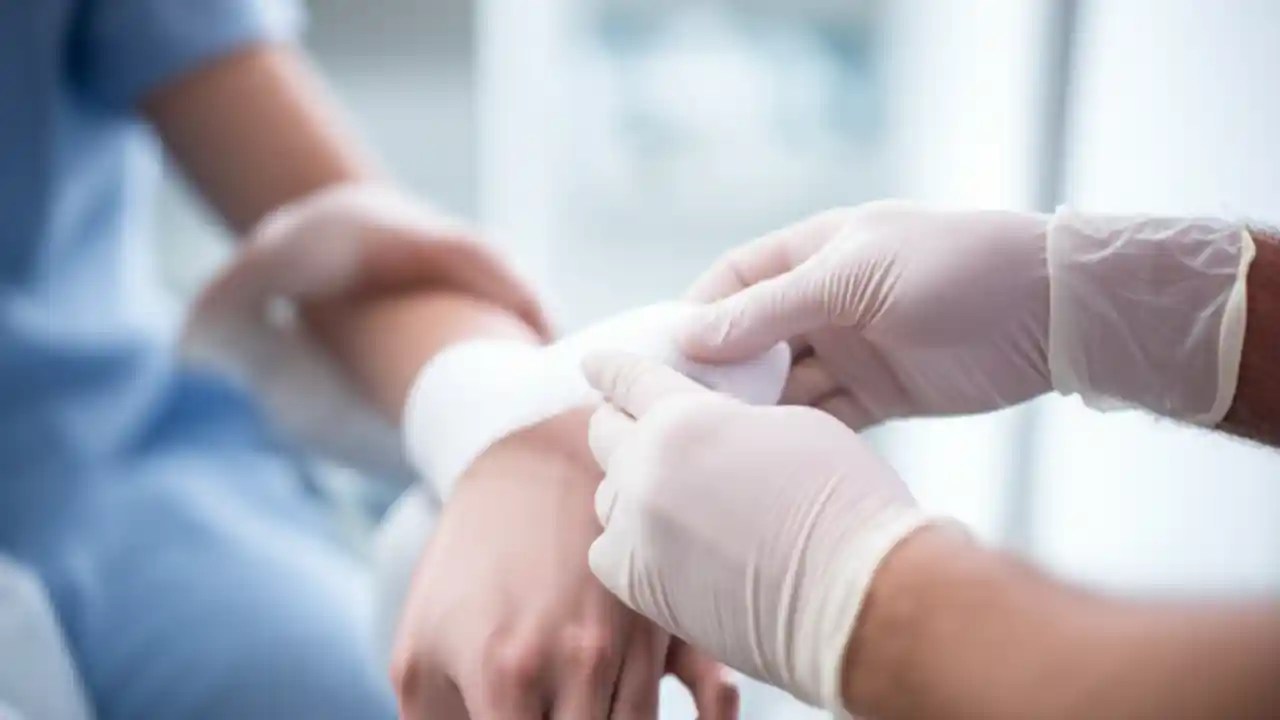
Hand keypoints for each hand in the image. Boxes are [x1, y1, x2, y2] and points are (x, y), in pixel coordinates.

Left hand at [389, 408, 737, 718]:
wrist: (539, 468)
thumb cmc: (470, 567)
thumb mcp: (420, 651)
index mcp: (504, 676)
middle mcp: (577, 663)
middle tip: (551, 714)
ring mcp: (632, 643)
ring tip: (580, 706)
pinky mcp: (670, 624)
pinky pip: (715, 695)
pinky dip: (713, 714)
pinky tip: (702, 718)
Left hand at [583, 354, 930, 710]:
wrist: (858, 597)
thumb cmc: (846, 504)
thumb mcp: (791, 425)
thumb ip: (729, 418)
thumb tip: (710, 426)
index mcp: (684, 418)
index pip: (629, 380)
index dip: (613, 369)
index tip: (596, 365)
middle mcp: (646, 469)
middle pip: (606, 433)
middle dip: (621, 423)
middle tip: (637, 426)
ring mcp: (637, 531)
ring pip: (610, 494)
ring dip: (633, 486)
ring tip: (670, 493)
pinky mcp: (640, 586)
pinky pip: (612, 551)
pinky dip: (633, 543)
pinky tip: (666, 544)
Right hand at [679, 200, 1049, 428]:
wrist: (1051, 312)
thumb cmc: (952, 268)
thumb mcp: (852, 277)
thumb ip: (772, 309)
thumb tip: (692, 336)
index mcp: (815, 253)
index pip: (733, 280)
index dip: (694, 313)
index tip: (657, 355)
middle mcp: (825, 301)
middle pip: (751, 338)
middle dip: (717, 371)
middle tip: (678, 411)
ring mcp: (852, 349)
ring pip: (783, 384)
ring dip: (756, 409)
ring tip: (717, 442)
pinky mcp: (880, 394)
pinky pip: (823, 416)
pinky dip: (797, 433)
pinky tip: (768, 456)